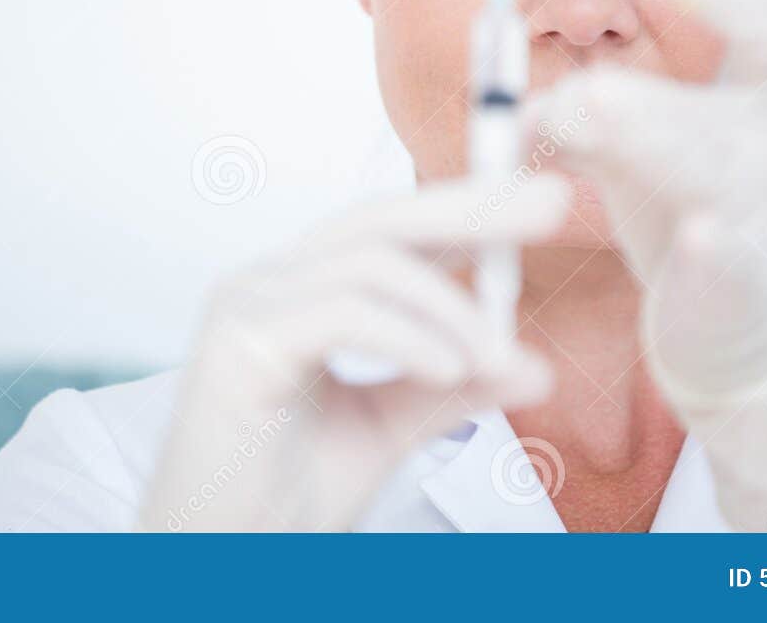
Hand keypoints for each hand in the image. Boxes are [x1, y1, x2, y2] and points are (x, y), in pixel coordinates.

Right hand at [138, 174, 569, 530]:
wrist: (216, 563)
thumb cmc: (277, 504)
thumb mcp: (387, 430)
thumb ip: (450, 391)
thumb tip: (534, 365)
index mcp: (299, 292)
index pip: (390, 230)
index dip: (465, 210)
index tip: (541, 203)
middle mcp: (268, 283)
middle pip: (379, 219)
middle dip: (472, 208)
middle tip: (550, 203)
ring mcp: (246, 304)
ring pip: (371, 264)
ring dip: (451, 307)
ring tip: (496, 355)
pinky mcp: (239, 343)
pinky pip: (346, 314)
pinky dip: (410, 337)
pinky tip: (451, 368)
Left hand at [522, 0, 766, 530]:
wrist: (736, 319)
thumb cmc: (681, 199)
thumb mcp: (632, 139)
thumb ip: (574, 108)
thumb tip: (504, 96)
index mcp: (760, 90)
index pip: (765, 27)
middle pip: (725, 102)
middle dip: (651, 93)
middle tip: (586, 89)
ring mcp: (766, 213)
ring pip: (718, 169)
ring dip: (656, 140)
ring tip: (596, 111)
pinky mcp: (746, 282)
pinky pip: (732, 260)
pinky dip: (716, 250)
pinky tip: (698, 233)